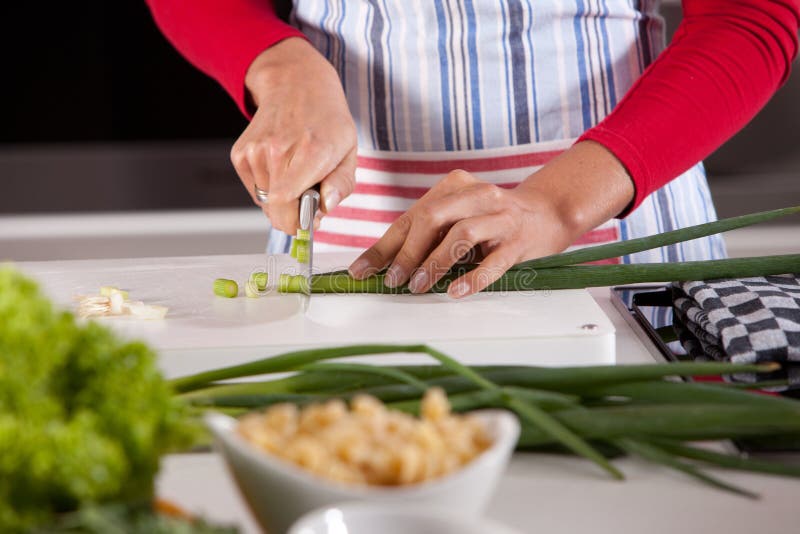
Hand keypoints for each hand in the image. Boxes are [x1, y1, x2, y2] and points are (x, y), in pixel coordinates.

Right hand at [231, 37, 356, 231]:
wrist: (296, 85)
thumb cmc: (327, 121)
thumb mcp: (349, 151)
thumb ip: (342, 184)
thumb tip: (326, 207)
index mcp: (311, 151)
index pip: (290, 206)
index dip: (301, 222)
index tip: (313, 219)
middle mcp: (278, 150)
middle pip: (277, 212)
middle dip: (294, 216)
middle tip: (308, 199)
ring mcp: (255, 152)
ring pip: (265, 204)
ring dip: (282, 200)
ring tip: (295, 174)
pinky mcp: (240, 155)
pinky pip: (255, 191)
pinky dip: (268, 188)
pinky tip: (280, 167)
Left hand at [348, 141, 634, 297]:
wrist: (548, 212)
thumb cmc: (493, 220)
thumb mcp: (459, 217)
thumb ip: (429, 233)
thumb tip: (386, 264)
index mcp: (454, 186)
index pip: (411, 217)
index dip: (384, 245)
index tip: (361, 270)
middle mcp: (476, 195)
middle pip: (432, 219)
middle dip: (407, 253)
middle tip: (392, 281)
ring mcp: (500, 216)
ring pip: (460, 235)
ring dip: (434, 263)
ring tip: (418, 287)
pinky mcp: (519, 240)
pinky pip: (493, 261)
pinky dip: (472, 278)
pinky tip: (456, 293)